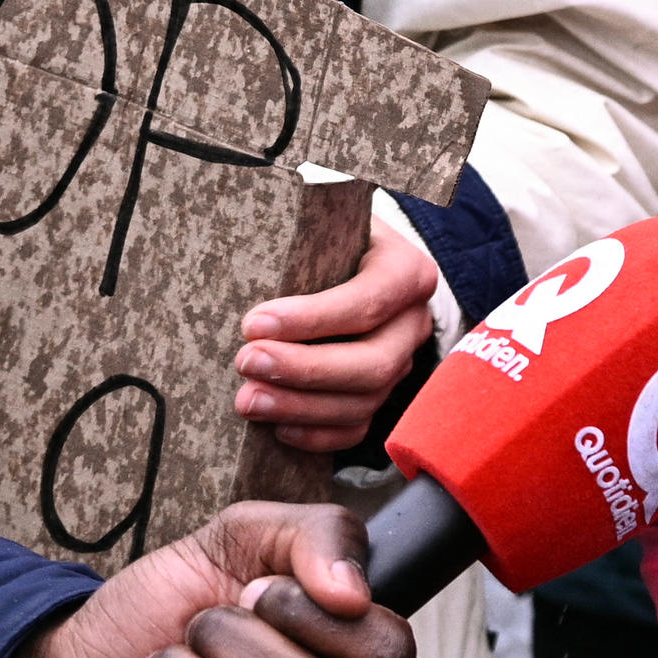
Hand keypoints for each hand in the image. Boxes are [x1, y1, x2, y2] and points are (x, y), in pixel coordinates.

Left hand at [235, 225, 445, 457]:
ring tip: (247, 401)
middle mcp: (413, 321)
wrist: (346, 257)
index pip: (367, 302)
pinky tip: (276, 429)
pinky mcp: (382, 393)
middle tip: (245, 363)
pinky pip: (358, 429)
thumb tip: (246, 237)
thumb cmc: (324, 236)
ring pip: (364, 402)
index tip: (252, 324)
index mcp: (406, 270)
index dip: (311, 320)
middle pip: (374, 364)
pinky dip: (317, 435)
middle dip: (304, 370)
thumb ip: (300, 229)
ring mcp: (402, 361)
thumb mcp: (323, 221)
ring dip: (301, 408)